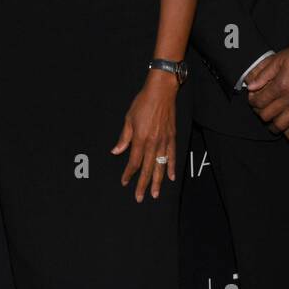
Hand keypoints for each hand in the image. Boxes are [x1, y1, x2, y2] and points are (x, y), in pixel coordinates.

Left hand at [111, 73, 177, 201]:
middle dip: (142, 184)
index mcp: (140, 138)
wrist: (161, 91)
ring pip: (160, 165)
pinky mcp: (172, 137)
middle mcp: (153, 142)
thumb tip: (116, 151)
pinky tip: (170, 177)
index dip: (129, 174)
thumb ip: (124, 138)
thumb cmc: (143, 102)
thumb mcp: (129, 118)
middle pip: (147, 168)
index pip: (133, 161)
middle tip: (139, 197)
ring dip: (158, 181)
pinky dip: (171, 167)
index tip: (125, 183)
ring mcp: (164, 141)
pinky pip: (172, 156)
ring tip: (155, 194)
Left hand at [245, 42, 288, 142]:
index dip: (252, 102)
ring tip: (274, 122)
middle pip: (267, 115)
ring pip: (281, 124)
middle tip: (262, 110)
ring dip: (274, 125)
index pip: (259, 101)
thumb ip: (264, 74)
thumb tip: (250, 86)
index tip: (253, 100)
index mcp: (280, 85)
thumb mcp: (280, 58)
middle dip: (260, 113)